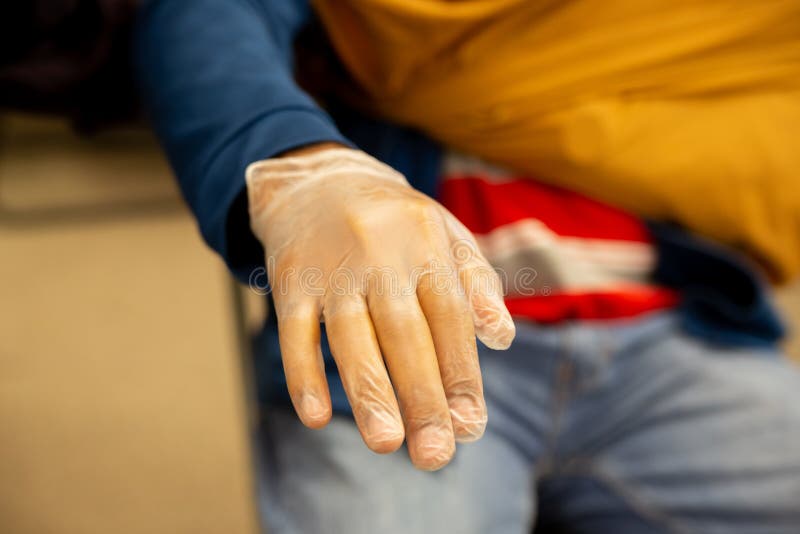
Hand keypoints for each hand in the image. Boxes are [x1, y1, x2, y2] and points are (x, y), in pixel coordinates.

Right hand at [246, 146, 514, 469]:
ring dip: (368, 390)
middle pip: (404, 334)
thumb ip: (477, 284)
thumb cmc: (395, 221)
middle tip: (435, 455)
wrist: (317, 179)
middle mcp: (381, 255)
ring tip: (387, 443)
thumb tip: (503, 338)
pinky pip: (294, 329)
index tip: (471, 426)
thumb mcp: (445, 235)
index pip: (450, 317)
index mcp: (426, 246)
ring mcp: (332, 268)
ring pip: (350, 334)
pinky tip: (314, 416)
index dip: (461, 372)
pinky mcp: (290, 278)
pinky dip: (303, 372)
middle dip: (421, 396)